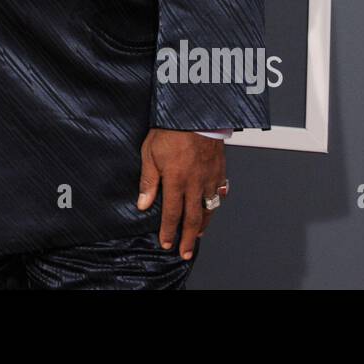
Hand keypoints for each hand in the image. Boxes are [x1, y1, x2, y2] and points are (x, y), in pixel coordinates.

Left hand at [135, 128, 226, 259]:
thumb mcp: (150, 153)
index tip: (167, 243)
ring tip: (198, 234)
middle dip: (188, 238)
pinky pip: (220, 190)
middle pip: (193, 218)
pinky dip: (217, 201)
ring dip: (203, 223)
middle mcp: (195, 183)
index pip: (172, 214)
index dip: (169, 231)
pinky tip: (215, 204)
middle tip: (185, 251)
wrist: (195, 112)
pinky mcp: (219, 168)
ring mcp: (210, 177)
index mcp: (176, 180)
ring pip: (209, 207)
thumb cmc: (171, 129)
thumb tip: (143, 204)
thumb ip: (148, 181)